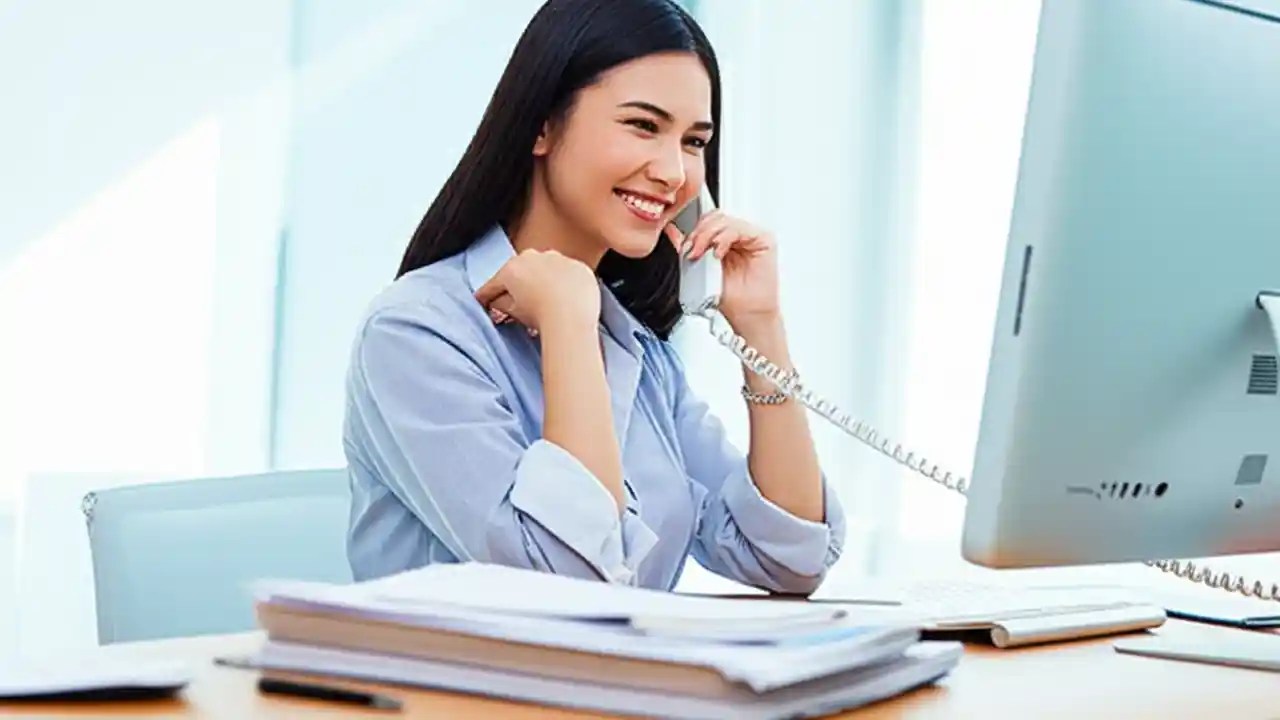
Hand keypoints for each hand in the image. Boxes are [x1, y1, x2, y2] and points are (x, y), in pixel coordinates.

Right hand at [474, 249, 599, 333]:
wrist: (572, 316)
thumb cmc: (541, 316)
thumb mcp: (513, 311)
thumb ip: (501, 303)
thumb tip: (499, 301)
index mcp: (512, 268)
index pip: (496, 283)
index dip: (487, 295)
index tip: (484, 300)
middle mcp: (534, 257)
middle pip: (523, 272)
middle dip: (520, 285)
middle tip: (521, 302)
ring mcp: (558, 259)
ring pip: (548, 270)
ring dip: (545, 281)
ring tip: (548, 302)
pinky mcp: (579, 267)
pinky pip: (569, 275)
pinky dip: (567, 284)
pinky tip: (568, 298)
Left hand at [666, 209, 780, 324]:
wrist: (744, 314)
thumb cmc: (727, 296)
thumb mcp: (699, 268)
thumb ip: (688, 248)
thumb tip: (673, 233)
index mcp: (724, 238)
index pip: (708, 219)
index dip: (695, 229)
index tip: (684, 246)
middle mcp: (738, 235)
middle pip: (716, 217)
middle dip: (699, 232)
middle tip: (692, 251)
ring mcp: (751, 236)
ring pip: (725, 220)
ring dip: (708, 236)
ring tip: (701, 254)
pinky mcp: (763, 240)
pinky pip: (740, 229)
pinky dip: (724, 239)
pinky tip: (718, 254)